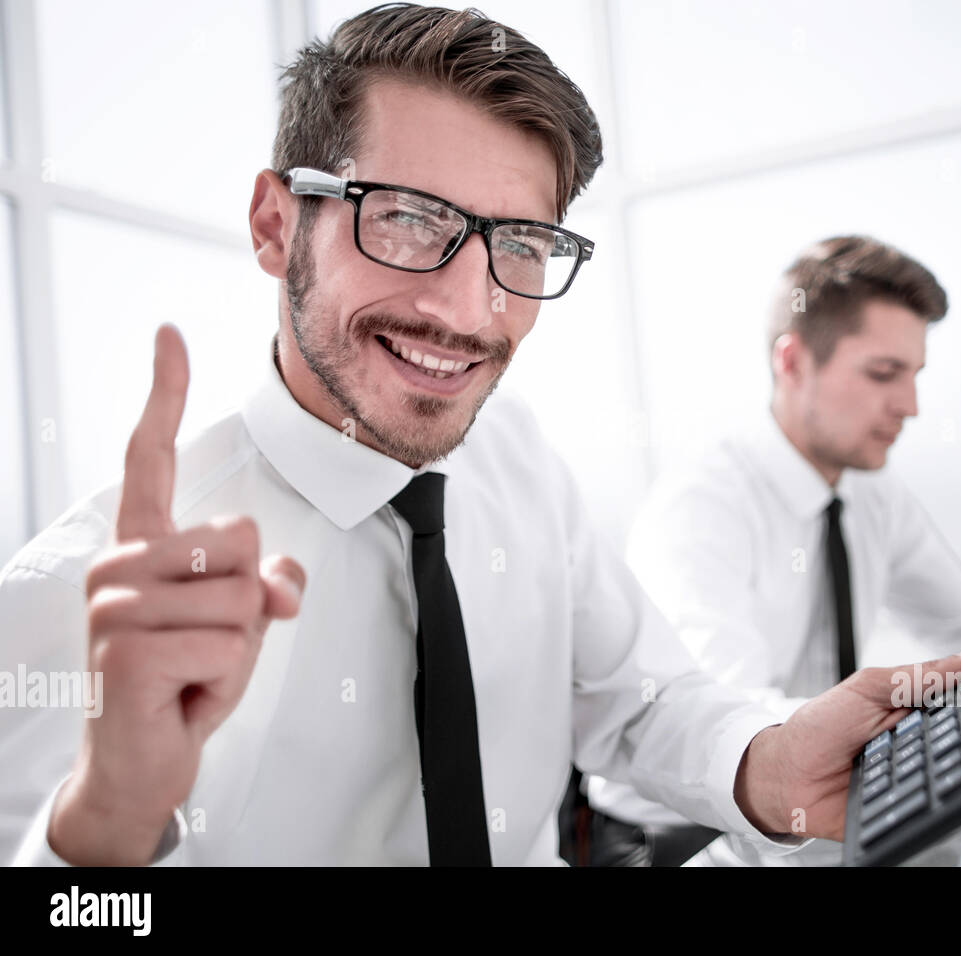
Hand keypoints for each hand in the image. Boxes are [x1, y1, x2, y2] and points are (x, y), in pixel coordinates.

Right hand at [47, 324, 305, 864]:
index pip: (151, 457)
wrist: (143, 763)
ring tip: (195, 670)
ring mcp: (114, 606)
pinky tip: (185, 693)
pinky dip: (226, 676)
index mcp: (142, 547)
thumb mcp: (241, 624)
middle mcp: (118, 565)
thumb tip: (285, 583)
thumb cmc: (187, 682)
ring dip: (240, 645)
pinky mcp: (126, 650)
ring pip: (243, 594)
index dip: (165, 394)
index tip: (168, 332)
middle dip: (249, 600)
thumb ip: (266, 584)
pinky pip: (230, 640)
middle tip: (206, 644)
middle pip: (242, 538)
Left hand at [734, 647, 960, 839]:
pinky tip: (930, 785)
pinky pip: (932, 805)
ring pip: (953, 771)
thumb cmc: (820, 726)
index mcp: (915, 708)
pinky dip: (934, 797)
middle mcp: (921, 742)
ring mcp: (916, 775)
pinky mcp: (907, 808)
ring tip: (952, 751)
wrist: (785, 777)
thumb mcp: (867, 688)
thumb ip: (916, 676)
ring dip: (954, 763)